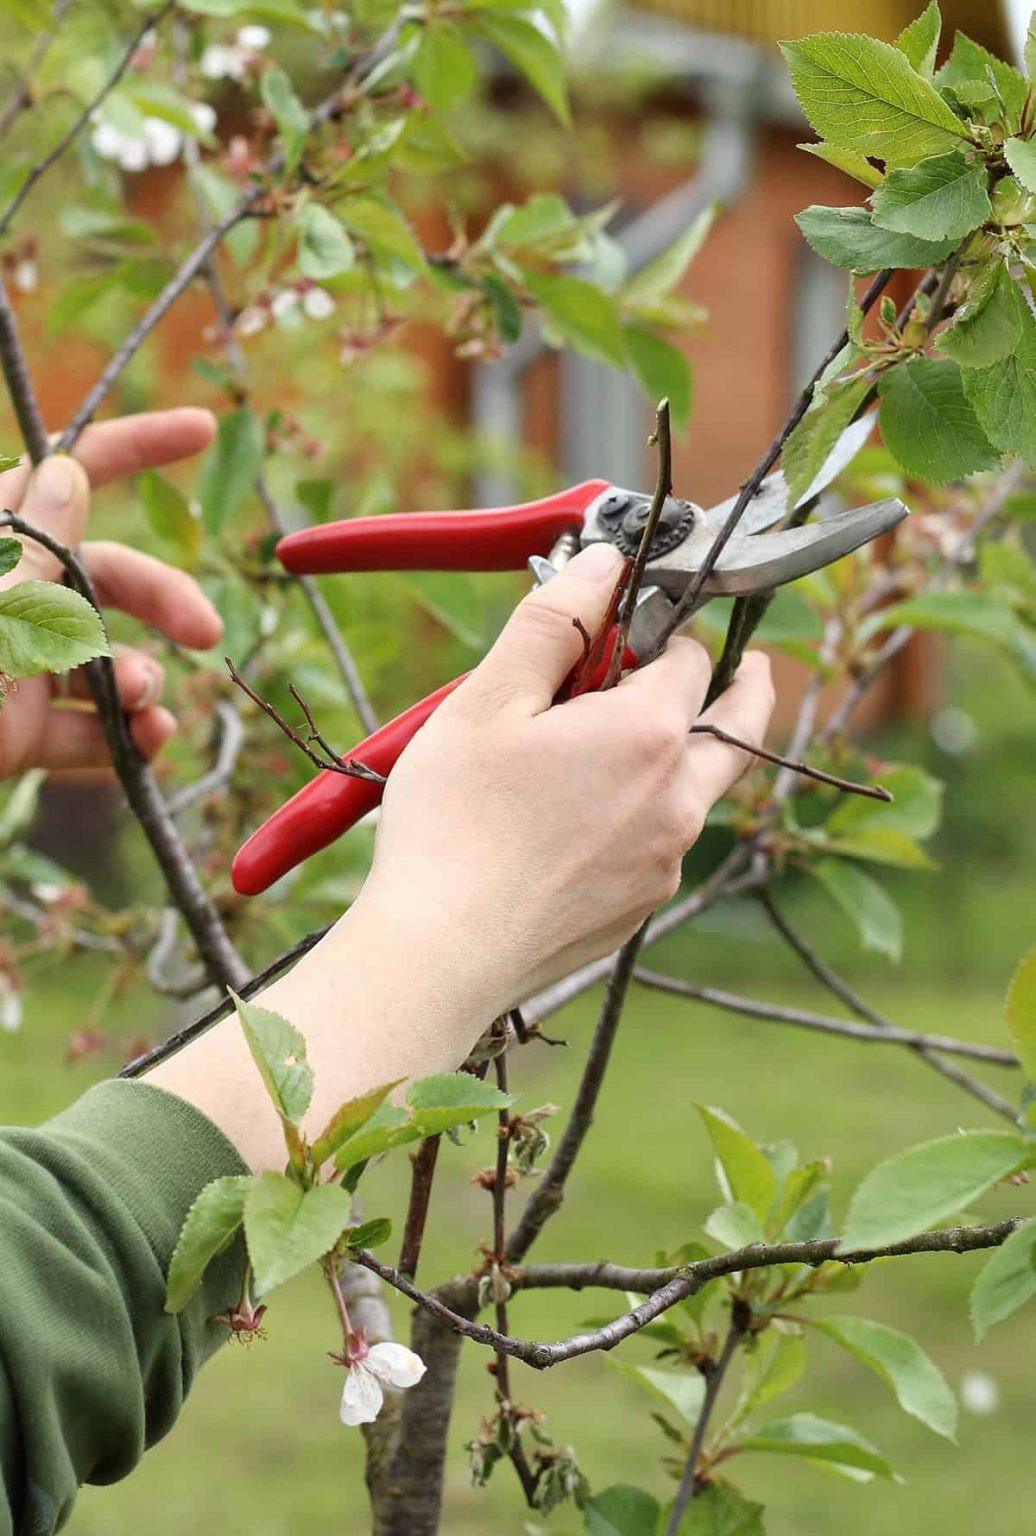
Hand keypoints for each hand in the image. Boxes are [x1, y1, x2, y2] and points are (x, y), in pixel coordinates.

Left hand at [0, 410, 222, 777]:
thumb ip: (30, 549)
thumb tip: (67, 469)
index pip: (62, 475)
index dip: (134, 447)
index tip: (202, 431)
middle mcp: (4, 602)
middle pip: (103, 575)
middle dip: (162, 598)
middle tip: (207, 632)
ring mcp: (11, 671)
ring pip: (101, 657)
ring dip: (140, 680)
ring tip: (146, 709)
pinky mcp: (17, 737)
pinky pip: (87, 729)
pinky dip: (125, 738)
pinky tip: (147, 747)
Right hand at [360, 540, 774, 1015]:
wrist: (442, 954)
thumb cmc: (454, 824)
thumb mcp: (489, 700)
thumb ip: (556, 621)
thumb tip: (604, 562)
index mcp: (650, 735)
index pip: (692, 656)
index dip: (663, 630)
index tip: (631, 624)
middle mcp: (680, 799)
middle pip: (740, 726)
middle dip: (742, 686)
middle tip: (742, 665)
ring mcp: (667, 860)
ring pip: (697, 788)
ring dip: (678, 754)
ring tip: (617, 743)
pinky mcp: (642, 906)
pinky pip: (662, 841)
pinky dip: (643, 813)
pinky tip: (578, 818)